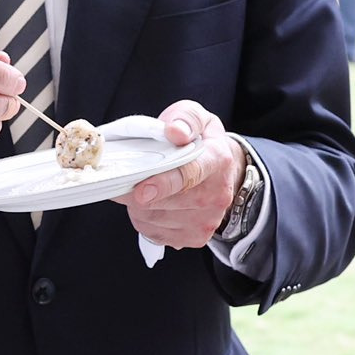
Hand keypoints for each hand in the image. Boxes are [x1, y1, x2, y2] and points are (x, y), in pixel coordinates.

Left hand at [116, 100, 244, 249]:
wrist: (225, 172)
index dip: (163, 184)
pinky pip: (153, 232)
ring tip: (145, 187)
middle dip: (136, 190)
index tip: (141, 190)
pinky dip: (144, 219)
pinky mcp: (195, 237)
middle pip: (164, 202)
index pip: (189, 174)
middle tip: (128, 177)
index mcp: (216, 160)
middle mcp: (216, 194)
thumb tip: (175, 131)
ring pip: (153, 218)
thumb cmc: (203, 142)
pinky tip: (152, 204)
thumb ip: (185, 118)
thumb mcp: (198, 118)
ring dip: (138, 205)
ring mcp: (207, 219)